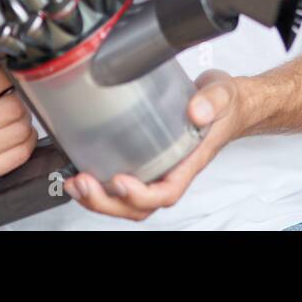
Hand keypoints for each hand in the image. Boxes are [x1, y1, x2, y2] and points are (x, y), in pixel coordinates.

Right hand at [0, 67, 36, 186]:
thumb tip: (12, 67)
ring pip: (20, 131)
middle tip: (12, 96)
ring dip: (24, 119)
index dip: (6, 76)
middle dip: (18, 98)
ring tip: (13, 114)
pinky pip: (21, 154)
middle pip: (11, 109)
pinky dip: (26, 140)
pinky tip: (15, 132)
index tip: (6, 75)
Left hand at [63, 69, 245, 220]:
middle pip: (139, 206)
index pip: (167, 192)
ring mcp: (157, 168)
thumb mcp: (223, 95)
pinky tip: (78, 171)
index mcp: (190, 162)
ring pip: (126, 201)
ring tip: (74, 183)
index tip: (120, 181)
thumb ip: (212, 101)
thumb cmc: (226, 106)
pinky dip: (98, 185)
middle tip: (82, 183)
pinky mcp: (144, 158)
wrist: (227, 104)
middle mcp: (171, 171)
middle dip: (107, 202)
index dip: (141, 195)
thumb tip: (197, 111)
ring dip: (98, 198)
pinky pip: (121, 184)